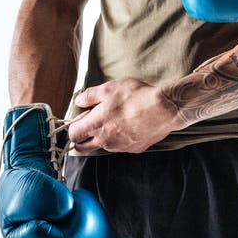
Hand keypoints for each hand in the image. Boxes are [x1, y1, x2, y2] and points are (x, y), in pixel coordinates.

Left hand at [68, 78, 183, 153]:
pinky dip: (120, 138)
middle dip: (82, 138)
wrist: (163, 109)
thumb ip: (90, 96)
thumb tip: (79, 101)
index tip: (82, 117)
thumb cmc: (136, 97)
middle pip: (83, 148)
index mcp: (96, 125)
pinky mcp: (133, 149)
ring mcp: (119, 147)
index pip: (73, 135)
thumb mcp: (109, 88)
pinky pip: (120, 146)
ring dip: (103, 137)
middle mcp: (105, 141)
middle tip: (92, 123)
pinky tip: (129, 125)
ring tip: (115, 119)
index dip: (74, 126)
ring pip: (102, 146)